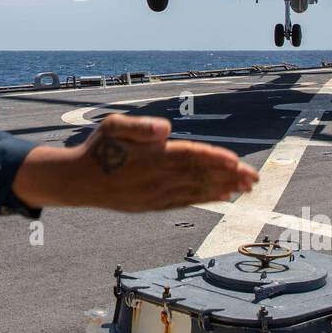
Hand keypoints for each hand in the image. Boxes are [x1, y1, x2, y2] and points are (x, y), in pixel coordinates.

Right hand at [13, 113, 256, 211]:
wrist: (77, 182)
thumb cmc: (97, 148)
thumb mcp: (112, 126)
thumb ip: (140, 126)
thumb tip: (166, 129)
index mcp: (150, 158)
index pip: (189, 157)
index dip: (214, 160)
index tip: (236, 162)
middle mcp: (156, 179)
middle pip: (199, 177)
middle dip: (229, 177)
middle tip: (255, 178)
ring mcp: (155, 195)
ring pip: (196, 192)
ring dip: (224, 189)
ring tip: (247, 188)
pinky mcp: (153, 205)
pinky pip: (185, 202)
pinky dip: (206, 199)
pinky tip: (223, 197)